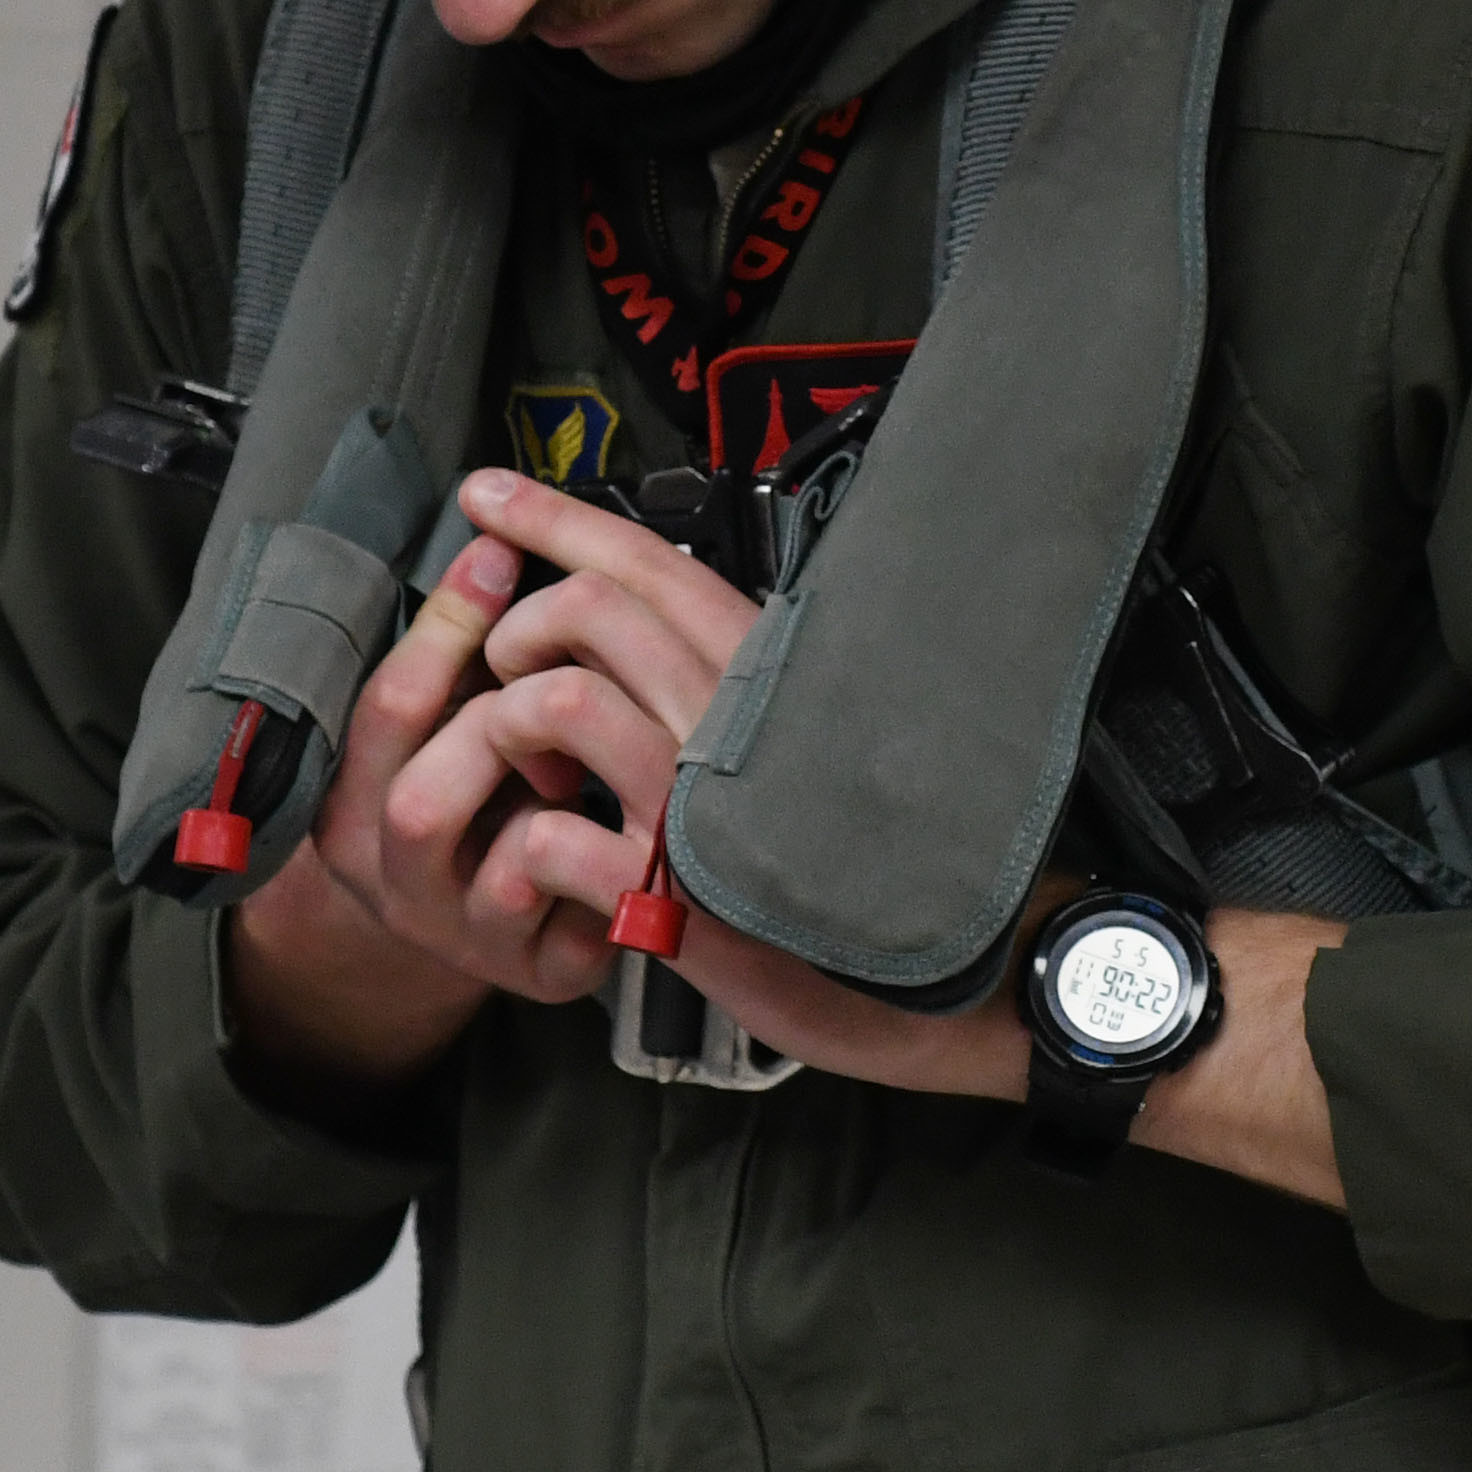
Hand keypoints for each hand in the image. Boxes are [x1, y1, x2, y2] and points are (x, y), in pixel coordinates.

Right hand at [211, 520, 581, 1115]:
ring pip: (507, 860)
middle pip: (419, 800)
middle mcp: (395, 883)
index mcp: (352, 808)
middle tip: (552, 679)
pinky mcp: (544, 972)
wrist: (507, 925)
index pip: (386, 710)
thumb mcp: (449, 720)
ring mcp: (467, 938)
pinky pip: (575, 904)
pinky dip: (604, 851)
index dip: (447, 625)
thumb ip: (459, 650)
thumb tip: (501, 519)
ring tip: (585, 763)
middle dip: (496, 727)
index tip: (500, 551)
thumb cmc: (488, 795)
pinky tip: (626, 820)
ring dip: (551, 794)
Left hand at [450, 468, 1359, 1199]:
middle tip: (505, 658)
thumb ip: (762, 698)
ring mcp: (712, 806)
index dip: (558, 515)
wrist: (984, 981)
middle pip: (591, 606)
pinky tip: (540, 862)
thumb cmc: (906, 874)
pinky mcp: (685, 897)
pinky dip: (525, 839)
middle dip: (517, 620)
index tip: (487, 490)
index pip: (654, 563)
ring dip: (510, 718)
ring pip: (559, 695)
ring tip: (524, 761)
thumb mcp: (832, 753)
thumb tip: (686, 653)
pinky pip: (554, 835)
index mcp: (782, 673)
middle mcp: (747, 719)